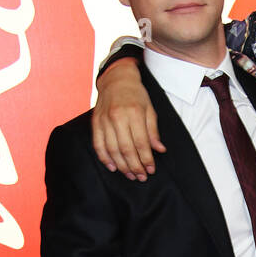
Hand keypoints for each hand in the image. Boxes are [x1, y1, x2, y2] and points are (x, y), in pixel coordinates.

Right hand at [92, 59, 164, 179]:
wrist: (116, 79)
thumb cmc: (136, 94)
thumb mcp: (149, 109)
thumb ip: (153, 131)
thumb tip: (159, 150)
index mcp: (133, 113)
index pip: (141, 143)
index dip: (146, 159)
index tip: (151, 170)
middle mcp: (117, 117)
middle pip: (126, 149)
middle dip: (135, 167)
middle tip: (141, 177)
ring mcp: (104, 120)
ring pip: (112, 150)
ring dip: (122, 166)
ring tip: (130, 175)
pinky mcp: (95, 123)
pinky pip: (98, 145)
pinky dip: (105, 158)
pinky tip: (113, 167)